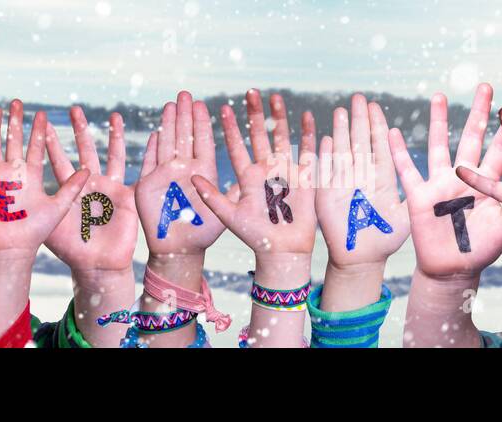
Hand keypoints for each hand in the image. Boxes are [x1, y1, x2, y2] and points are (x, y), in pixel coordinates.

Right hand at [0, 100, 88, 257]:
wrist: (14, 250)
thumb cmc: (37, 232)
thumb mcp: (59, 207)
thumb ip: (72, 188)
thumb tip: (89, 168)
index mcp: (32, 175)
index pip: (36, 147)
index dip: (39, 130)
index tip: (42, 113)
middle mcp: (13, 172)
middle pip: (13, 141)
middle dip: (15, 122)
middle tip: (16, 102)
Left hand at [43, 108, 138, 271]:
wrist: (97, 264)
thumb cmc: (72, 248)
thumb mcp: (53, 224)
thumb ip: (44, 204)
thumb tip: (25, 190)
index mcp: (70, 189)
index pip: (58, 159)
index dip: (51, 142)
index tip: (42, 121)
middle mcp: (90, 184)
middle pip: (85, 150)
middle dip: (80, 130)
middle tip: (74, 108)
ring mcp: (110, 188)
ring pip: (113, 155)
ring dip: (114, 136)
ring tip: (114, 116)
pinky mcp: (127, 196)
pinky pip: (139, 172)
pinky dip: (148, 156)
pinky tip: (154, 139)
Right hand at [134, 91, 225, 255]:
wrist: (179, 250)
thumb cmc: (203, 233)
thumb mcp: (224, 211)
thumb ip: (230, 192)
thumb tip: (250, 171)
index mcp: (203, 171)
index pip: (201, 141)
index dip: (201, 123)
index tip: (201, 104)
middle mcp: (184, 170)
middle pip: (183, 137)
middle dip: (184, 115)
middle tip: (185, 94)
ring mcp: (165, 176)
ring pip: (167, 144)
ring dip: (168, 125)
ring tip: (170, 105)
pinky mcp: (148, 186)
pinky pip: (150, 163)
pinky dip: (151, 148)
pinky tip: (155, 133)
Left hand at [192, 89, 316, 255]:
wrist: (283, 251)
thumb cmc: (255, 237)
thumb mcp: (230, 216)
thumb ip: (212, 197)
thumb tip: (193, 177)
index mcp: (247, 177)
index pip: (236, 147)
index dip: (230, 128)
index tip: (223, 109)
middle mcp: (265, 170)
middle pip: (259, 136)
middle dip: (255, 114)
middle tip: (251, 92)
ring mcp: (285, 171)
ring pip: (282, 138)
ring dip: (279, 118)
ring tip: (275, 97)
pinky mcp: (304, 177)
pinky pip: (307, 151)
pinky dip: (308, 134)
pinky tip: (307, 116)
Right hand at [315, 94, 409, 266]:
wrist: (361, 260)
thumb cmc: (386, 240)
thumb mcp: (408, 215)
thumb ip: (420, 196)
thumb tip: (440, 181)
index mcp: (381, 178)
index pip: (379, 146)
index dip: (377, 126)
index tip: (376, 106)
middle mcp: (361, 177)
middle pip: (359, 143)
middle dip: (359, 121)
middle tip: (359, 98)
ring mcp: (343, 185)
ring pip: (342, 153)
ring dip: (341, 132)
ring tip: (342, 110)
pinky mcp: (327, 197)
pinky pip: (325, 173)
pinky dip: (325, 157)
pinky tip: (325, 137)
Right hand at [389, 84, 501, 277]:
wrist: (453, 270)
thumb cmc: (482, 250)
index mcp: (487, 183)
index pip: (501, 149)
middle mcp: (464, 177)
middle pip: (472, 137)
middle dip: (479, 113)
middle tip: (486, 87)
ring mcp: (440, 184)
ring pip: (439, 145)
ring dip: (439, 121)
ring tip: (439, 96)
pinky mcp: (420, 196)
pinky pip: (406, 170)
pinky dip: (398, 152)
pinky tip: (391, 132)